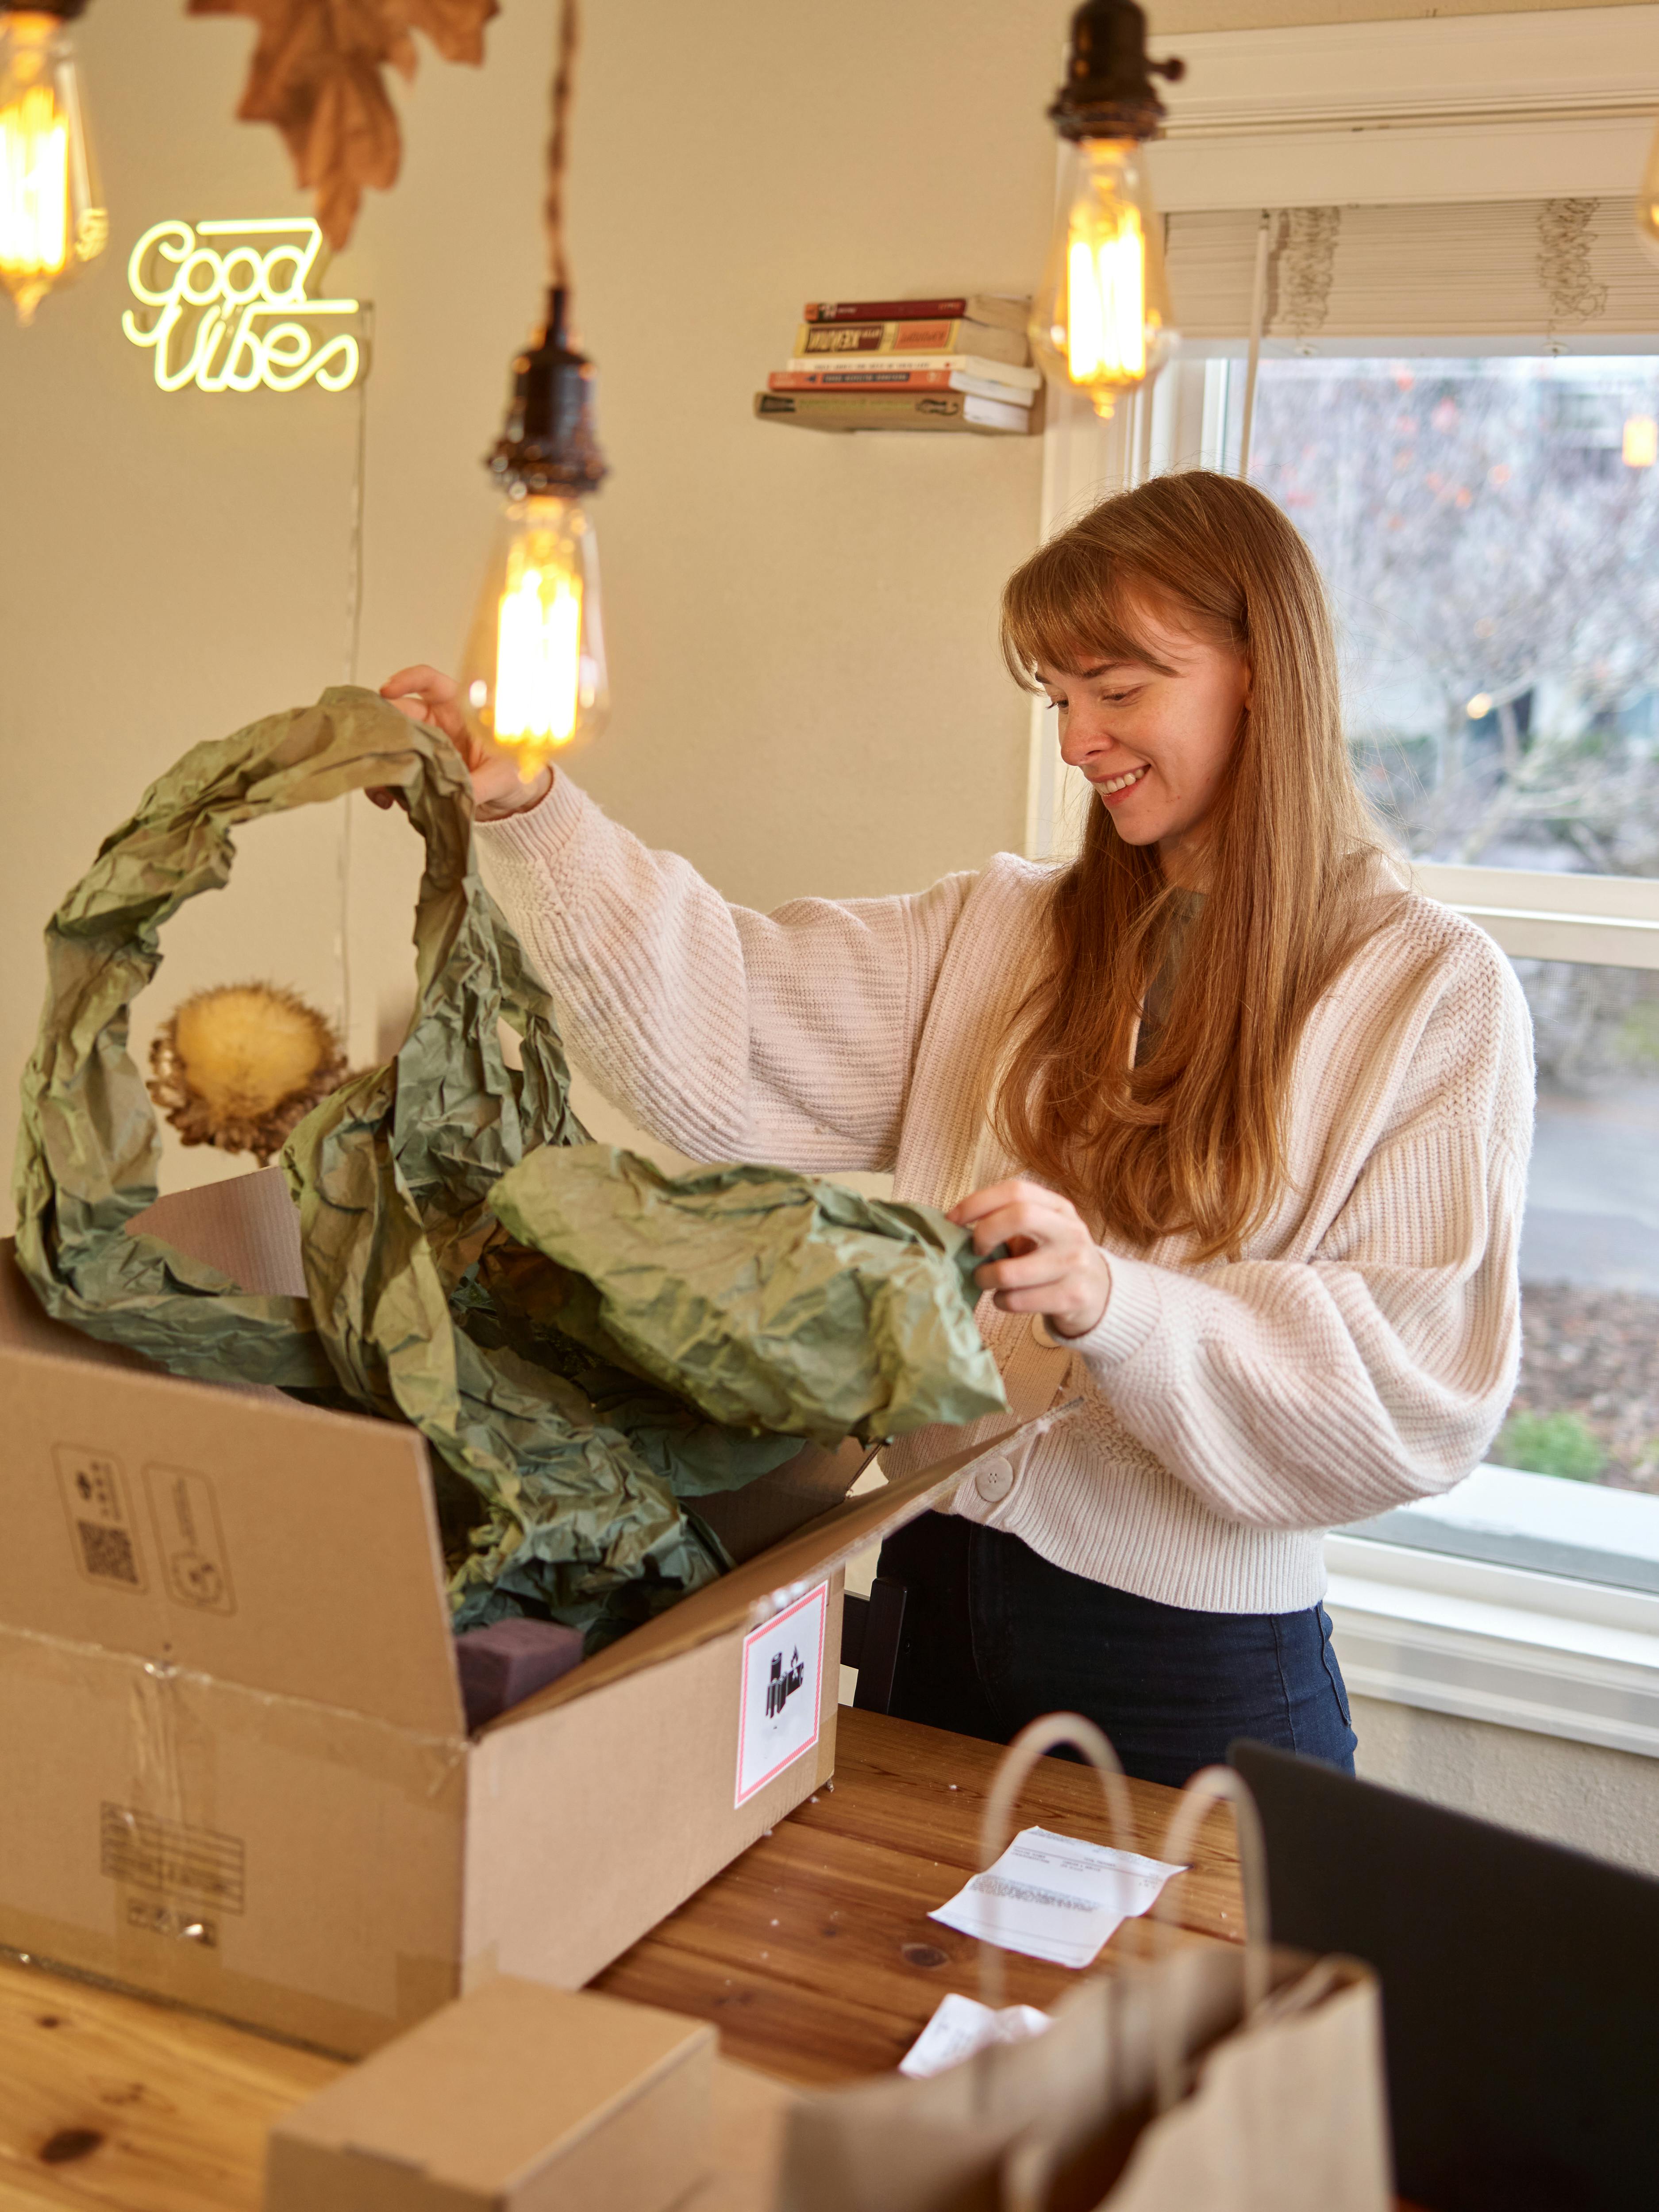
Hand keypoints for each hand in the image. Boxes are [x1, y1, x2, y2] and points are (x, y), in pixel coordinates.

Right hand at [374, 665, 553, 821]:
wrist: (514, 800)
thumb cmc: (515, 774)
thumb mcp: (503, 776)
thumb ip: (479, 783)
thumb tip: (455, 796)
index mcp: (460, 709)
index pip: (430, 682)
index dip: (407, 680)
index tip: (387, 690)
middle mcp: (437, 723)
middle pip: (399, 713)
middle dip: (384, 727)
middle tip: (373, 744)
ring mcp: (424, 747)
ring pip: (390, 744)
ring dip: (381, 761)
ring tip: (381, 783)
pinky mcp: (418, 772)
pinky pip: (394, 773)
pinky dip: (384, 786)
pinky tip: (385, 800)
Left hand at [949, 1179, 1110, 1339]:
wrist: (1098, 1294)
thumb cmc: (1052, 1258)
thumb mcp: (1038, 1231)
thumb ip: (1006, 1221)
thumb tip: (953, 1224)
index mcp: (1058, 1207)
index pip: (1015, 1190)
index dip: (977, 1202)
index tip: (952, 1220)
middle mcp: (1070, 1231)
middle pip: (1019, 1216)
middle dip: (984, 1234)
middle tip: (975, 1251)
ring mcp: (1074, 1264)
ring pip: (1010, 1272)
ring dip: (985, 1278)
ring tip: (986, 1279)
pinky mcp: (1072, 1297)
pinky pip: (1017, 1301)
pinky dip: (1001, 1301)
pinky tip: (1006, 1298)